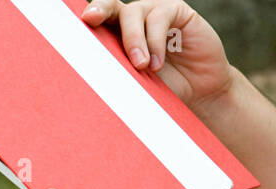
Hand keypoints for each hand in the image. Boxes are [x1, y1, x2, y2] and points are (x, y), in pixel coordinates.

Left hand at [81, 0, 234, 109]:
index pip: (95, 23)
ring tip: (141, 67)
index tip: (77, 24)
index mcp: (113, 36)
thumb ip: (113, 72)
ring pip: (133, 11)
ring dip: (133, 40)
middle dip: (99, 9)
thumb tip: (84, 78)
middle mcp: (131, 20)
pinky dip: (155, 41)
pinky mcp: (176, 11)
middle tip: (91, 19)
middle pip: (110, 5)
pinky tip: (157, 64)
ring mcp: (153, 12)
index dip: (86, 19)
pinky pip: (159, 17)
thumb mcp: (131, 83)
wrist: (198, 93)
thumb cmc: (160, 90)